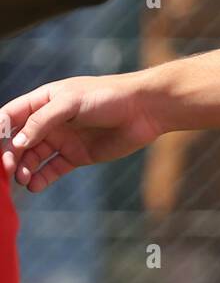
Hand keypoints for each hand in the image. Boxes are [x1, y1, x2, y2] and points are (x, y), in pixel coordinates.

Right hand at [0, 75, 159, 193]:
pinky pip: (52, 170)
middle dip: (9, 155)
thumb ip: (42, 122)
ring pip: (33, 158)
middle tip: (8, 168)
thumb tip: (17, 143)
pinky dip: (40, 179)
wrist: (143, 109)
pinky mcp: (76, 156)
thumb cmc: (106, 97)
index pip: (11, 116)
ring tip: (22, 179)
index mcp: (44, 100)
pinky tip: (34, 186)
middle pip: (18, 141)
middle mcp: (50, 121)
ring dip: (23, 169)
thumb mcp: (70, 102)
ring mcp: (63, 139)